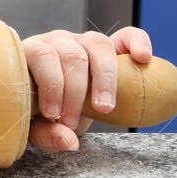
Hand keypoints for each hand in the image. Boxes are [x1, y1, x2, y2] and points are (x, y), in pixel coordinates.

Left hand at [23, 26, 152, 153]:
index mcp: (33, 53)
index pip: (43, 55)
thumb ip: (47, 134)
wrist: (54, 103)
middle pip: (72, 55)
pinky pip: (126, 36)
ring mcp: (84, 40)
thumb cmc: (40, 111)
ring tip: (105, 108)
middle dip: (74, 93)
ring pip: (98, 45)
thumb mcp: (37, 126)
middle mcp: (58, 41)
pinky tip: (143, 58)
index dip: (51, 85)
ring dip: (104, 79)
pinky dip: (137, 42)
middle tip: (72, 123)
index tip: (54, 115)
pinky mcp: (110, 45)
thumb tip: (69, 141)